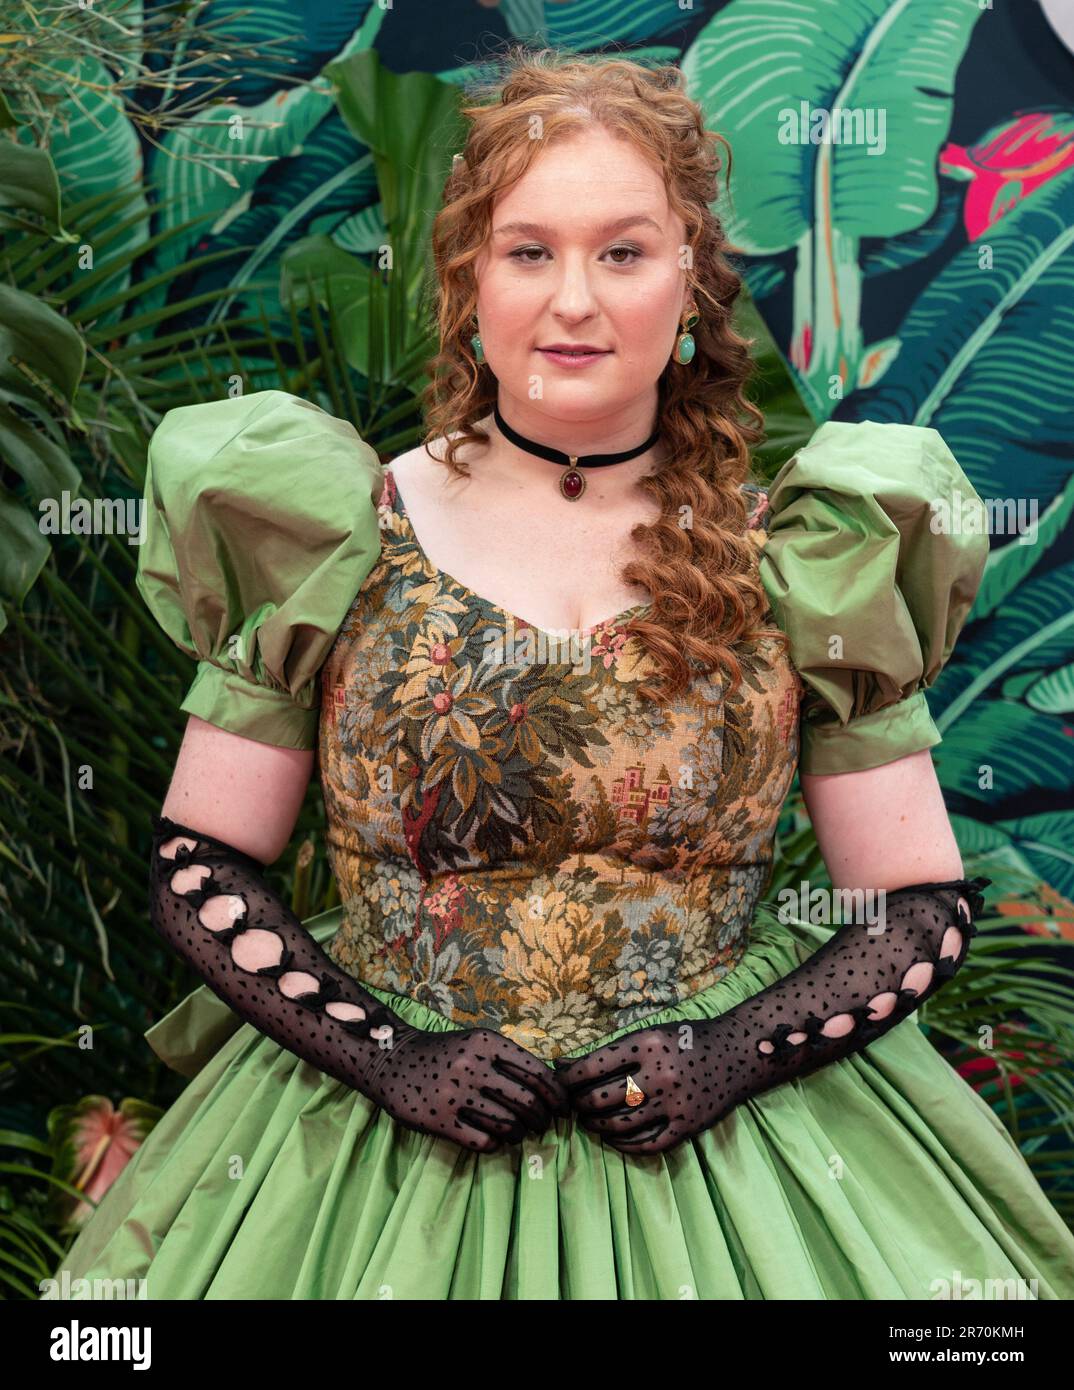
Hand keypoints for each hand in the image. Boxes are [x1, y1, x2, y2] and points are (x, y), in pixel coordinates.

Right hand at [361, 1024, 570, 1153]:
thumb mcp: (476, 1042)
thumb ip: (508, 1059)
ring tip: (519, 1134)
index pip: (537, 1073)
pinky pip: (483, 1141)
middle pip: (527, 1102)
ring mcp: (455, 1094)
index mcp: (487, 1042)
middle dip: (542, 1119)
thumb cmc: (444, 1053)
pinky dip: (496, 1144)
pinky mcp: (440, 1120)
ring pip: (508, 1124)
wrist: (392, 1061)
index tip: (562, 1108)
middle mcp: (473, 1065)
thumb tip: (551, 1088)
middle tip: (543, 1125)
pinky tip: (495, 1140)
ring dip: (520, 1134)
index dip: (556, 1096)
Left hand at [554, 1019, 729, 1156]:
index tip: (559, 1085)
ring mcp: (675, 1103)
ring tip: (589, 1121)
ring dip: (597, 1126)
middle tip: (572, 1106)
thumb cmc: (688, 1038)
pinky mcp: (688, 1126)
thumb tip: (563, 1066)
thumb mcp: (651, 1034)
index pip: (593, 1066)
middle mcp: (660, 1073)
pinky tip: (614, 1139)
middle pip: (602, 1099)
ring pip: (620, 1125)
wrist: (740, 1052)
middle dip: (579, 1106)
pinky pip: (647, 1145)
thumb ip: (611, 1052)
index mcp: (648, 1043)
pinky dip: (624, 1146)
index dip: (568, 1080)